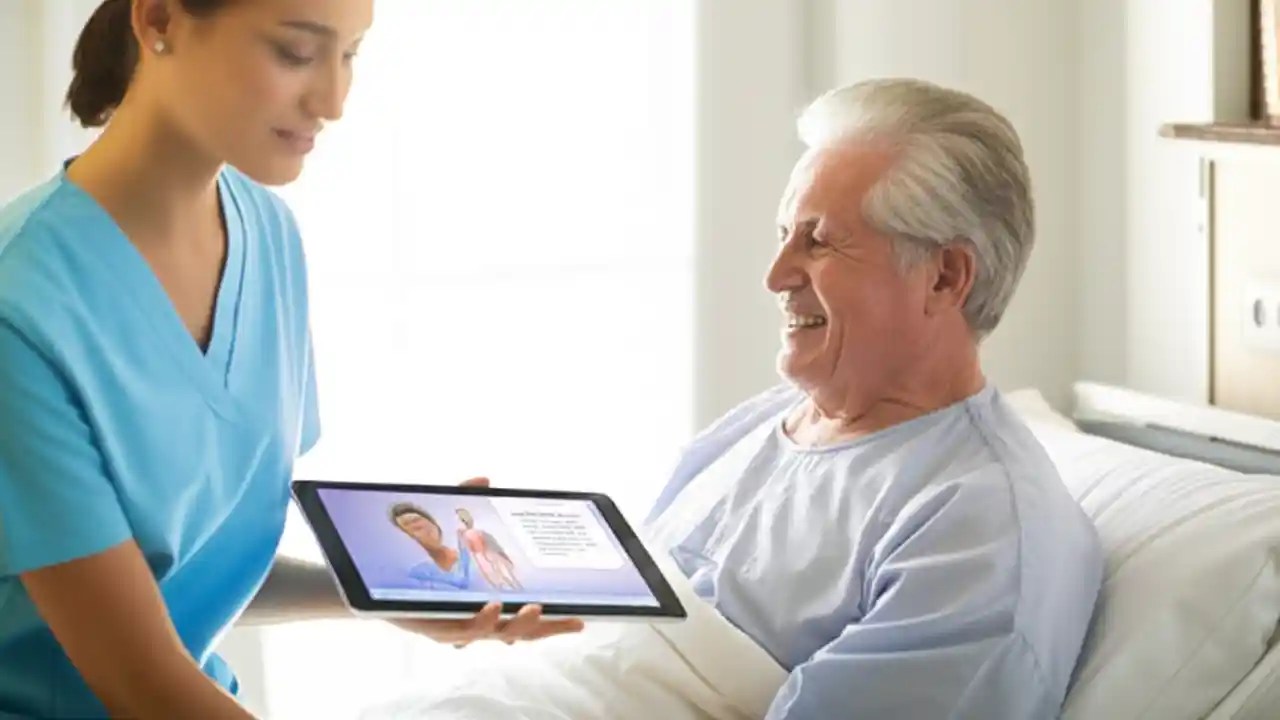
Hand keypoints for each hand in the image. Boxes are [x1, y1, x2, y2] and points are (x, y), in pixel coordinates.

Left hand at [389, 475, 584, 646]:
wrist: (365, 574)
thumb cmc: (410, 553)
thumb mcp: (443, 522)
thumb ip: (464, 501)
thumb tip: (484, 478)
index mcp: (484, 601)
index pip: (523, 616)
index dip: (553, 622)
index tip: (581, 618)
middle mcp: (473, 618)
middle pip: (518, 632)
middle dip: (547, 629)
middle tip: (573, 619)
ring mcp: (454, 625)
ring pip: (495, 635)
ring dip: (518, 624)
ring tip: (533, 609)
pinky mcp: (432, 626)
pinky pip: (461, 630)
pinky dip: (481, 621)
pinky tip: (491, 607)